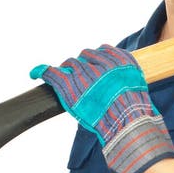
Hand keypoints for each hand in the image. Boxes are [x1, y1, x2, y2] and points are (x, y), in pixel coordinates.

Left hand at [30, 45, 173, 172]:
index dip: (97, 59)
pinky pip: (52, 73)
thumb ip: (128, 79)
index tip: (94, 65)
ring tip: (66, 77)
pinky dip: (42, 71)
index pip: (103, 50)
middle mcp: (101, 64)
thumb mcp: (138, 88)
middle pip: (86, 56)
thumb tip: (122, 85)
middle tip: (83, 77)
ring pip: (71, 63)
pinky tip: (35, 72)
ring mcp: (84, 74)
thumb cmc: (135, 111)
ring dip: (69, 69)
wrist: (128, 122)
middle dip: (84, 64)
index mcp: (120, 61)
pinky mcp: (70, 87)